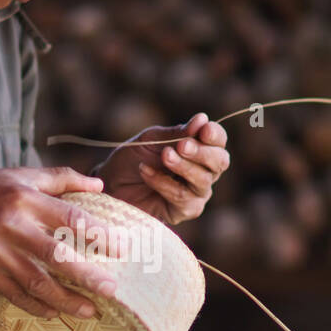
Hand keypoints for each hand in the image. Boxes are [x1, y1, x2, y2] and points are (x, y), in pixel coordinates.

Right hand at [0, 167, 121, 318]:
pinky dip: (37, 306)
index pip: (69, 219)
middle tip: (113, 290)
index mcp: (24, 199)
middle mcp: (11, 226)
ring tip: (90, 310)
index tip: (121, 248)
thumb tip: (99, 186)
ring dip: (65, 300)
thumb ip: (60, 179)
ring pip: (36, 282)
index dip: (98, 235)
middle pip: (56, 256)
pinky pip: (15, 294)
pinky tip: (55, 313)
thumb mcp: (19, 175)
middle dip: (87, 276)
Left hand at [95, 113, 229, 224]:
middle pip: (220, 162)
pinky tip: (145, 172)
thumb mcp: (152, 139)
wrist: (110, 184)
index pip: (218, 141)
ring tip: (163, 156)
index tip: (203, 130)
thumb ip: (176, 133)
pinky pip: (183, 197)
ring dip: (182, 167)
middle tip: (181, 146)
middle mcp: (204, 171)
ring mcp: (197, 193)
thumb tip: (202, 119)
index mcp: (199, 149)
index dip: (214, 136)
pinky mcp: (185, 210)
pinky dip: (164, 183)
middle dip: (202, 152)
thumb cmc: (132, 159)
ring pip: (202, 180)